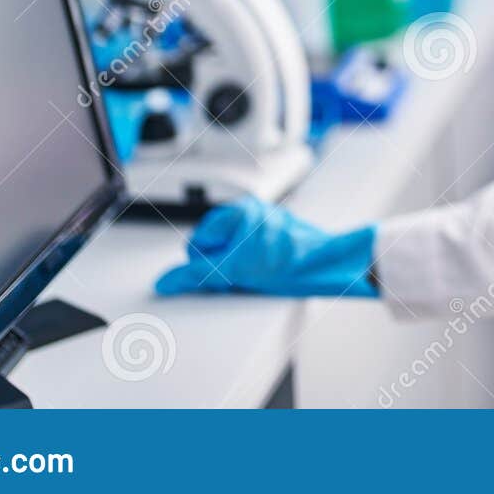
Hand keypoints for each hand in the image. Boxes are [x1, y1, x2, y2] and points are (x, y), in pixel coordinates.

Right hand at [154, 197, 377, 297]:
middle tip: (241, 274)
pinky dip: (251, 267)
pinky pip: (248, 256)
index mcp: (236, 211)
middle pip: (212, 249)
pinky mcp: (275, 239)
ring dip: (236, 268)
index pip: (196, 244)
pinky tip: (265, 274)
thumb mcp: (235, 269)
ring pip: (230, 255)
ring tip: (256, 274)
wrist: (328, 264)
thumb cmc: (290, 260)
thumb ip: (196, 275)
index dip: (205, 265)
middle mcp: (249, 213)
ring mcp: (263, 226)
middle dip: (221, 265)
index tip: (221, 274)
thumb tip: (165, 282)